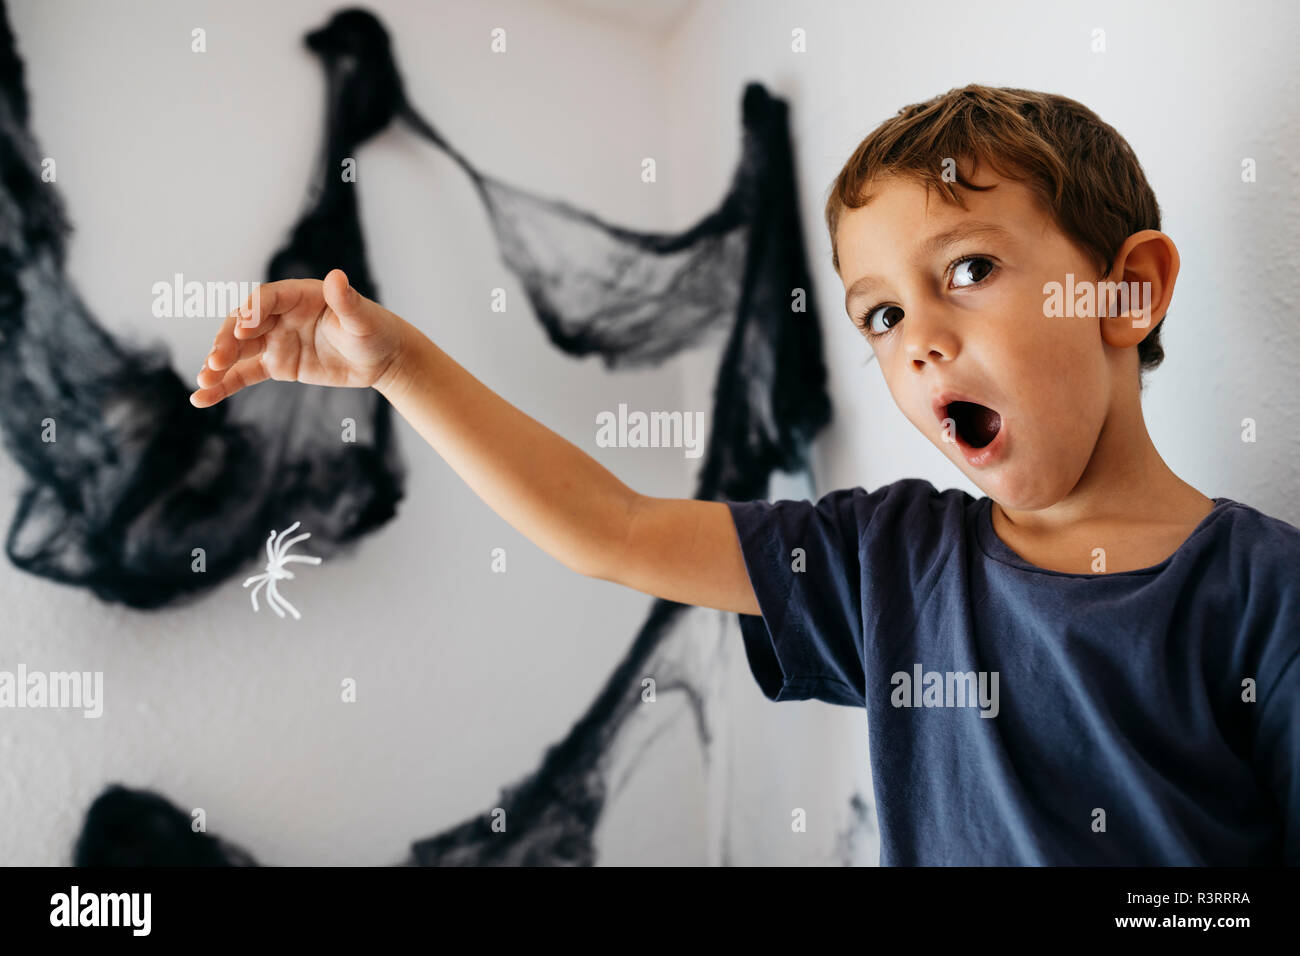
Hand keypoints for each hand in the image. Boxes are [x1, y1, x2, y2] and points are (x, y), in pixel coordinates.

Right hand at [189, 268, 406, 406]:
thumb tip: (336, 277)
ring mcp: (274, 340)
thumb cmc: (374, 330)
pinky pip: (245, 374)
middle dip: (226, 342)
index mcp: (297, 296)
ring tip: (202, 382)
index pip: (266, 299)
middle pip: (244, 325)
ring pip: (238, 351)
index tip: (242, 329)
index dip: (252, 312)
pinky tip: (202, 398)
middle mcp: (279, 315)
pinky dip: (224, 386)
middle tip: (215, 361)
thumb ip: (346, 300)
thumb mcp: (361, 318)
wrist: (381, 357)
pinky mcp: (276, 364)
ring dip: (218, 364)